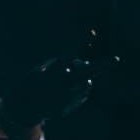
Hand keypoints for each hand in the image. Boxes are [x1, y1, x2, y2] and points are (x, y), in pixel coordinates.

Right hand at [0, 29, 118, 126]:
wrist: (23, 106)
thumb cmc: (34, 83)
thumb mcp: (44, 70)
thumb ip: (64, 67)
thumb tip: (86, 71)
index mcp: (52, 70)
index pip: (70, 53)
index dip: (82, 42)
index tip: (93, 32)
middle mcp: (61, 84)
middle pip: (87, 72)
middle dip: (103, 65)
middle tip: (116, 59)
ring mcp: (65, 97)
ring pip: (86, 85)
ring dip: (83, 81)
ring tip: (67, 85)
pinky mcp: (68, 107)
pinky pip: (82, 96)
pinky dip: (78, 93)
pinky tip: (65, 95)